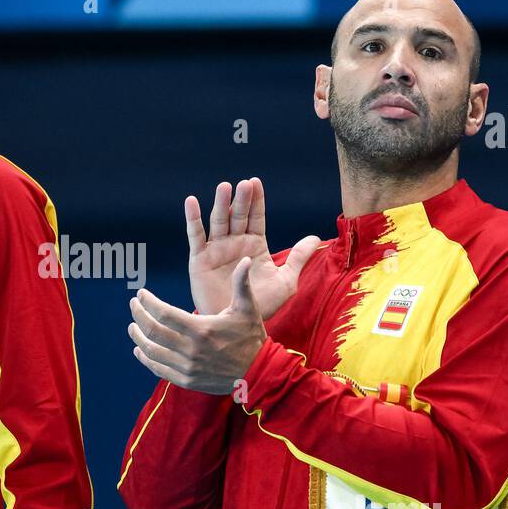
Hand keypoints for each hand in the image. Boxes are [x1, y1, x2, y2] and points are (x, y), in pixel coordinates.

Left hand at [129, 256, 266, 394]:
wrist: (258, 373)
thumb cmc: (251, 338)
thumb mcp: (248, 310)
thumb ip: (241, 285)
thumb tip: (246, 259)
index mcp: (202, 329)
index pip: (164, 313)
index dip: (148, 302)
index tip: (141, 294)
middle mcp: (191, 349)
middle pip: (152, 331)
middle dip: (138, 315)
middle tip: (133, 305)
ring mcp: (187, 367)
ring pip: (152, 351)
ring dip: (137, 337)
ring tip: (132, 326)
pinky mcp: (186, 380)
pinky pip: (158, 369)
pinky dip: (145, 358)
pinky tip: (140, 349)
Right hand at [186, 177, 319, 318]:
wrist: (237, 326)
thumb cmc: (261, 305)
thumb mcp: (285, 281)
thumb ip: (298, 258)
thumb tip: (316, 237)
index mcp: (254, 245)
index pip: (256, 217)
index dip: (256, 200)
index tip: (255, 182)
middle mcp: (235, 243)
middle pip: (238, 215)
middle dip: (241, 200)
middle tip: (244, 184)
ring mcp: (216, 250)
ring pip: (218, 221)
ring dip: (221, 204)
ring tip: (224, 187)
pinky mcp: (199, 260)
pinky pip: (196, 236)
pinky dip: (192, 218)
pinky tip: (191, 202)